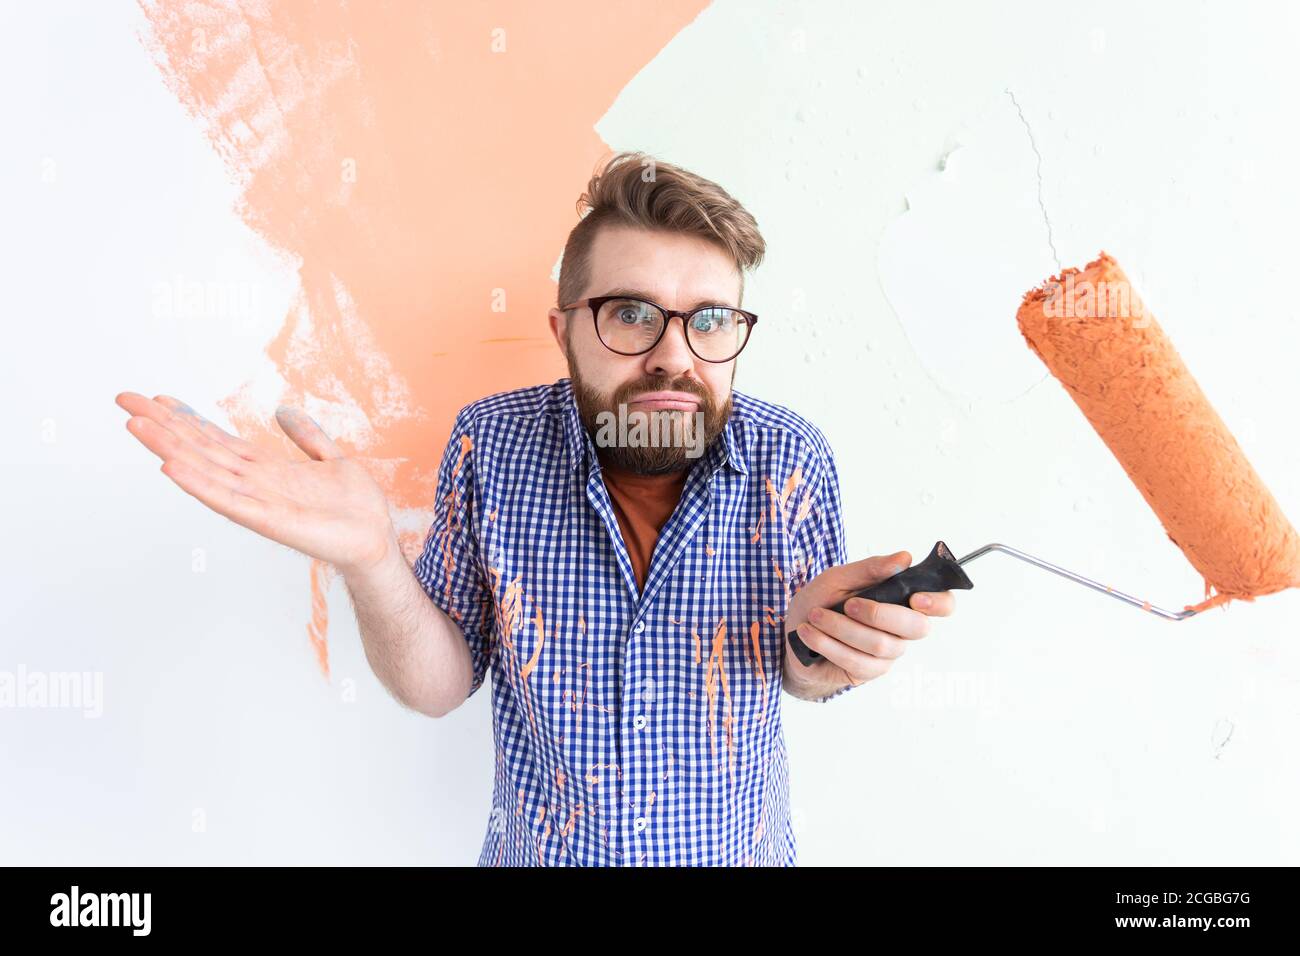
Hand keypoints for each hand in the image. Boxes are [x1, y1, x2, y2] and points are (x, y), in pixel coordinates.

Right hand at [116, 392, 397, 577]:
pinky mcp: (268, 520)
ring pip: (204, 469)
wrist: (376, 539)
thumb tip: (284, 411)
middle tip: (126, 401)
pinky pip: (227, 500)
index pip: (217, 439)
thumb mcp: (332, 459)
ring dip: (169, 447)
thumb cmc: (355, 507)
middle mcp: (254, 483)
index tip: (158, 398)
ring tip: (137, 425)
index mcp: (266, 469)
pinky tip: (170, 467)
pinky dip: (198, 484)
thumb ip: (307, 437)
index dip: (188, 418)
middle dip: (163, 425)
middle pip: (200, 449)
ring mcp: (257, 502)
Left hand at [785, 549, 955, 689]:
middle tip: (848, 605)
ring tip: (816, 616)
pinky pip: (856, 660)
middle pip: (917, 627)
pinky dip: (828, 644)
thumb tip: (904, 558)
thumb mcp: (838, 577)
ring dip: (842, 627)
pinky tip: (810, 633)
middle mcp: (901, 629)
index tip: (916, 597)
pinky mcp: (867, 671)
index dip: (939, 602)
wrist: (790, 633)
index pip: (942, 604)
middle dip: (880, 614)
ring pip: (881, 644)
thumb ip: (870, 569)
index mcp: (901, 600)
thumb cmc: (820, 601)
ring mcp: (886, 653)